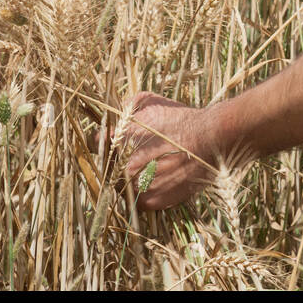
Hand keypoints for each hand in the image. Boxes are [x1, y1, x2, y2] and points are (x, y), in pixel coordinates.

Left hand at [113, 91, 219, 209]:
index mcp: (116, 140)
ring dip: (131, 178)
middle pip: (107, 167)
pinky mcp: (149, 201)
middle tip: (139, 155)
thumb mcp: (148, 101)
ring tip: (152, 168)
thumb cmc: (180, 118)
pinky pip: (137, 200)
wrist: (209, 140)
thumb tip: (113, 117)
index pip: (94, 143)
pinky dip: (145, 191)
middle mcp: (121, 165)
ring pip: (121, 186)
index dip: (104, 142)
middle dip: (119, 161)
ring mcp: (134, 185)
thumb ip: (124, 108)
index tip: (113, 142)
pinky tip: (159, 180)